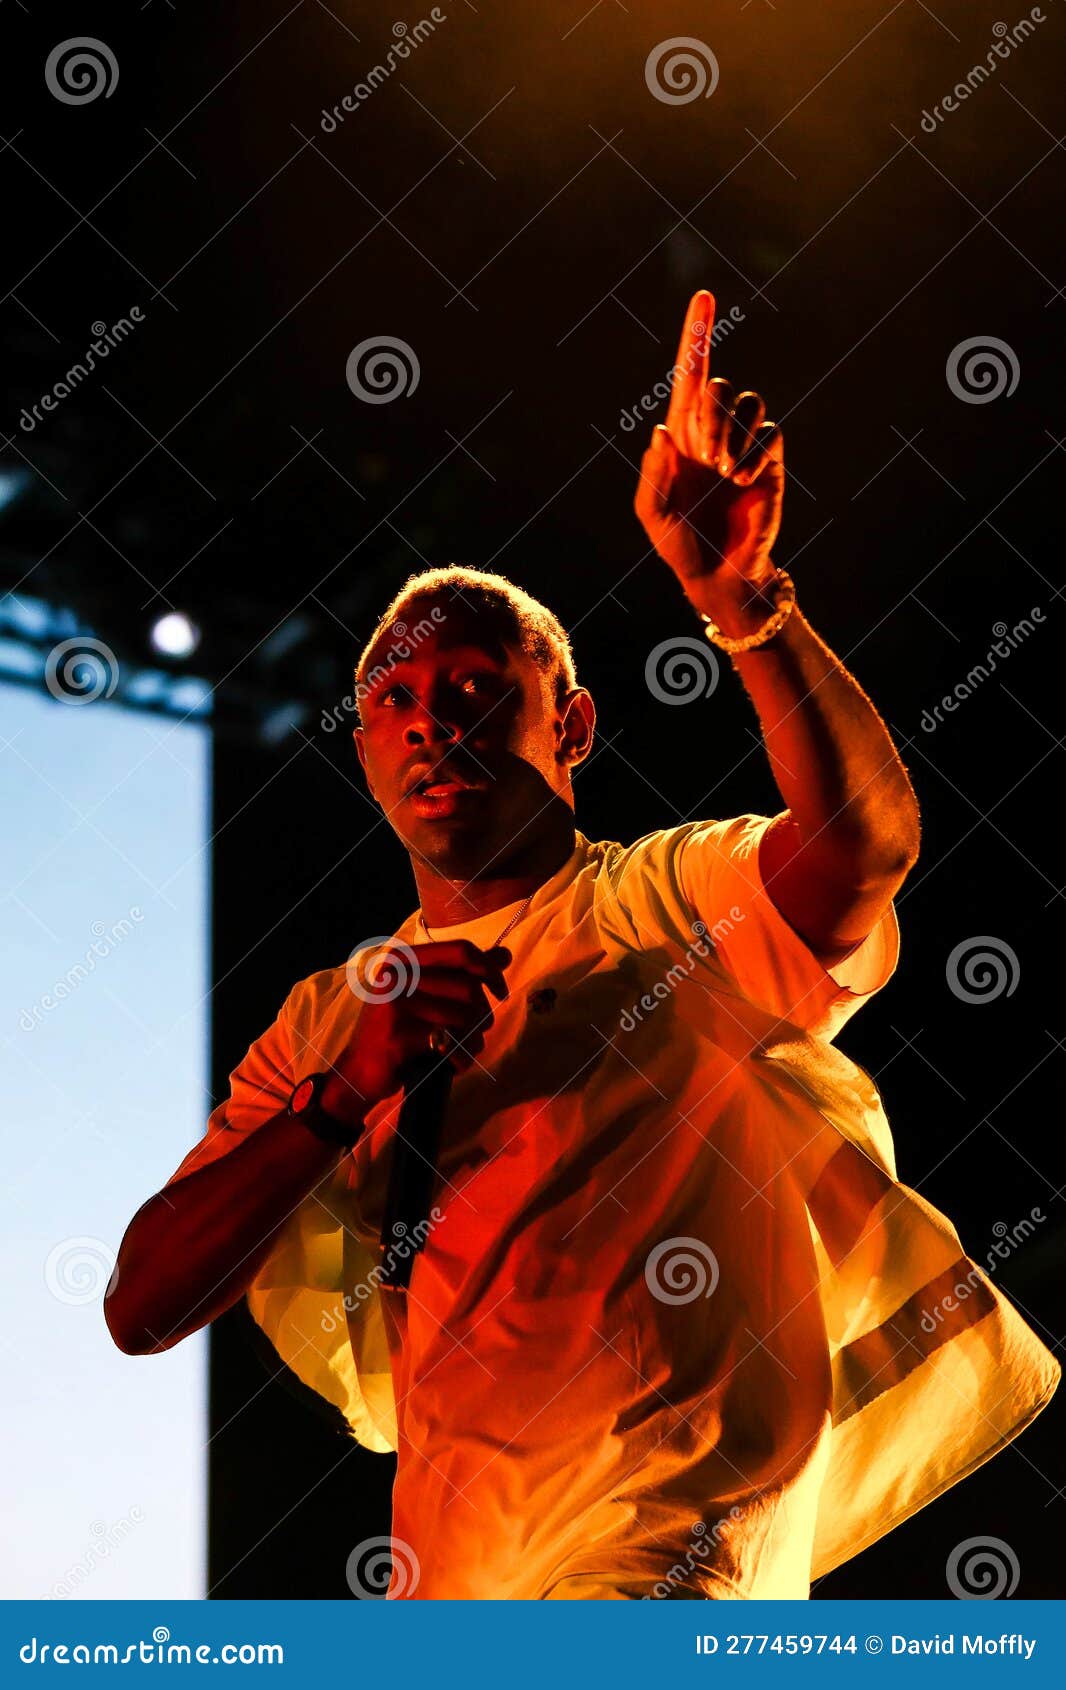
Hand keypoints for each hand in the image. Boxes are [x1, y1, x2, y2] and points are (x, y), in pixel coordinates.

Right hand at [321, 940, 509, 1120]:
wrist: (359, 1072)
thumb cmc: (398, 1031)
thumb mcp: (427, 995)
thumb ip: (463, 973)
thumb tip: (504, 954)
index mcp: (403, 959)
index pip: (461, 951)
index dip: (489, 970)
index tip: (500, 993)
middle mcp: (397, 974)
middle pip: (468, 987)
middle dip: (482, 1016)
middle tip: (475, 1034)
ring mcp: (395, 1002)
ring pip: (465, 1016)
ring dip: (474, 1041)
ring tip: (463, 1051)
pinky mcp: (399, 1033)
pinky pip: (452, 1042)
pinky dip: (461, 1058)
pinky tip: (452, 1065)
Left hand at [634, 290, 784, 623]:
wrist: (717, 573)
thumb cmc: (680, 544)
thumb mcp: (652, 515)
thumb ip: (653, 473)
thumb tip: (663, 429)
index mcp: (681, 435)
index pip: (690, 374)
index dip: (697, 335)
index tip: (704, 296)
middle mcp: (714, 431)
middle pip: (718, 385)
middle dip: (709, 415)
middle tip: (705, 458)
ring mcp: (744, 444)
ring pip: (749, 400)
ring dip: (732, 432)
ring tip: (724, 472)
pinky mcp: (769, 460)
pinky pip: (769, 431)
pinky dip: (754, 452)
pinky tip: (743, 481)